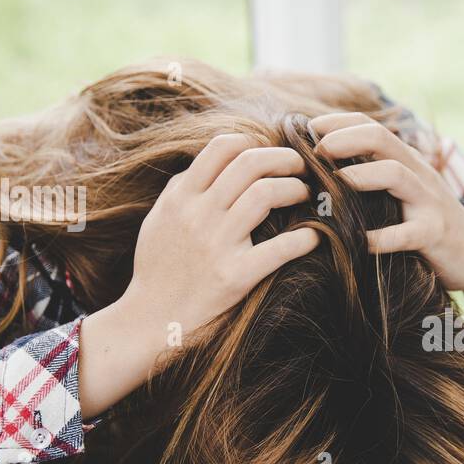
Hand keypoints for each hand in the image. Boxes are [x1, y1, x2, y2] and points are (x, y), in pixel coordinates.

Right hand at [124, 133, 318, 334]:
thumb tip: (208, 163)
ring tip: (305, 194)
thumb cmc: (157, 269)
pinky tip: (314, 237)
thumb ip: (181, 189)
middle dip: (284, 159)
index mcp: (181, 198)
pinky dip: (304, 239)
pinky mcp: (234, 276)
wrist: (150, 320)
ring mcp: (216, 244)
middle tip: (300, 167)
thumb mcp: (159, 220)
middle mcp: (198, 214)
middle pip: (249, 164)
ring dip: (295, 188)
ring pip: (265, 194)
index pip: (221, 148)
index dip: (253, 143)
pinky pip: (279, 249)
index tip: (268, 152)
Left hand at [310, 112, 463, 317]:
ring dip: (361, 176)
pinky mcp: (435, 235)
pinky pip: (405, 233)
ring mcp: (429, 203)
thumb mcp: (407, 196)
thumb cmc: (431, 227)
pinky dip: (379, 238)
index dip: (339, 122)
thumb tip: (324, 178)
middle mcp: (419, 175)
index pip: (372, 127)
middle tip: (316, 150)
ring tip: (334, 183)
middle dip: (346, 138)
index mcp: (408, 163)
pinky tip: (357, 243)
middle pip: (383, 139)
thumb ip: (377, 182)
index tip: (307, 129)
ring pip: (396, 175)